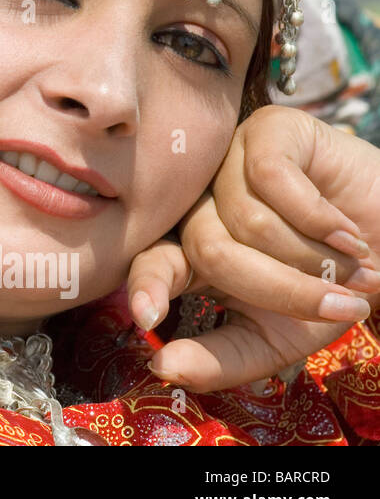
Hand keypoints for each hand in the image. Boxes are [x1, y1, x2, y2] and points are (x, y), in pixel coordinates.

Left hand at [126, 104, 379, 392]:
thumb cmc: (334, 289)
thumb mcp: (278, 336)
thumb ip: (220, 358)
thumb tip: (162, 367)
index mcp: (193, 250)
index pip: (151, 263)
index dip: (147, 285)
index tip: (148, 318)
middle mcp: (203, 202)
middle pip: (210, 248)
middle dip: (279, 287)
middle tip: (340, 304)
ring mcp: (230, 163)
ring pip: (246, 218)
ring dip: (313, 256)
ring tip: (352, 263)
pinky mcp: (267, 131)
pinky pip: (273, 178)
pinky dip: (321, 219)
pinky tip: (349, 233)